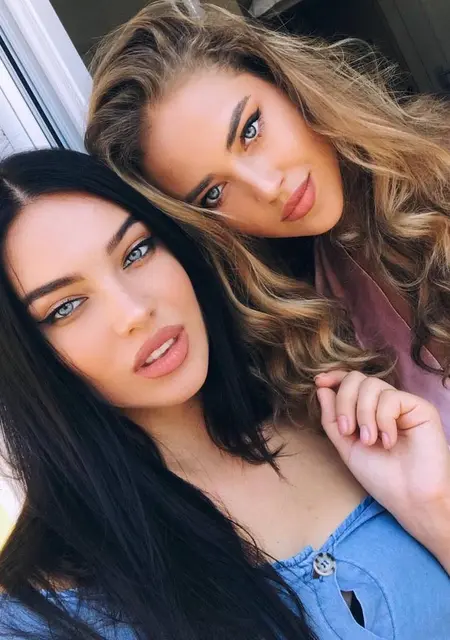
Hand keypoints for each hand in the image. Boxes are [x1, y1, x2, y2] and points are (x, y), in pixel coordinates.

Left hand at [315, 370, 449, 570]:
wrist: (410, 500)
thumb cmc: (381, 477)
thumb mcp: (346, 446)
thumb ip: (332, 418)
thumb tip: (321, 387)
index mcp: (368, 410)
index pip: (350, 381)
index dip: (334, 377)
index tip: (319, 382)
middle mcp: (386, 403)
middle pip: (357, 379)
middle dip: (344, 401)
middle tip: (347, 431)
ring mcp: (403, 404)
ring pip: (371, 385)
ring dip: (363, 414)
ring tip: (369, 441)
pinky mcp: (421, 408)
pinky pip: (390, 398)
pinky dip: (383, 420)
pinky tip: (388, 441)